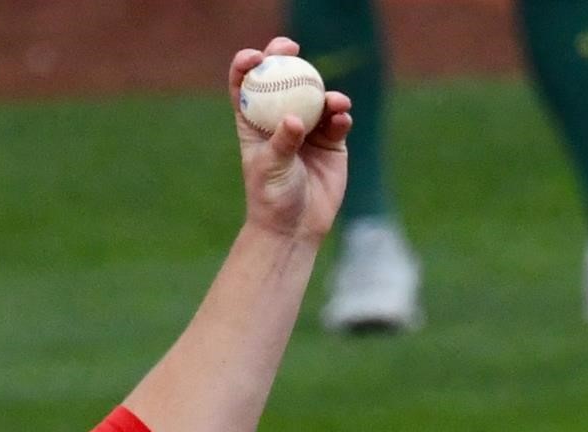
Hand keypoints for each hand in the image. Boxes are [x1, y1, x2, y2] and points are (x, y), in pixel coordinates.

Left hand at [229, 37, 353, 242]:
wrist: (296, 226)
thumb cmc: (272, 198)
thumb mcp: (271, 169)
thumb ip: (283, 143)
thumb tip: (295, 119)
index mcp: (254, 123)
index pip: (245, 86)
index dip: (247, 65)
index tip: (257, 56)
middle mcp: (280, 120)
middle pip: (282, 79)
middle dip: (286, 57)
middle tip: (292, 49)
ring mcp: (308, 128)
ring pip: (316, 96)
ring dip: (324, 92)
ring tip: (333, 102)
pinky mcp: (332, 140)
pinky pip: (338, 119)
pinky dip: (341, 114)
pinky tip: (341, 117)